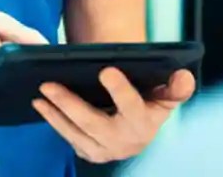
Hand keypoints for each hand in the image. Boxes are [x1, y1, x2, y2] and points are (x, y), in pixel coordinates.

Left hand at [33, 67, 195, 163]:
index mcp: (144, 124)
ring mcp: (105, 150)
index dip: (120, 90)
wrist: (138, 129)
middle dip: (69, 104)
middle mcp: (124, 142)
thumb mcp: (165, 96)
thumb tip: (184, 76)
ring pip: (76, 133)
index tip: (106, 70)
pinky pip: (69, 138)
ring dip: (54, 114)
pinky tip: (41, 105)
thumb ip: (176, 87)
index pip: (132, 106)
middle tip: (48, 84)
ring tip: (39, 94)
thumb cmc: (149, 104)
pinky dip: (54, 121)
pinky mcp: (89, 152)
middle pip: (93, 123)